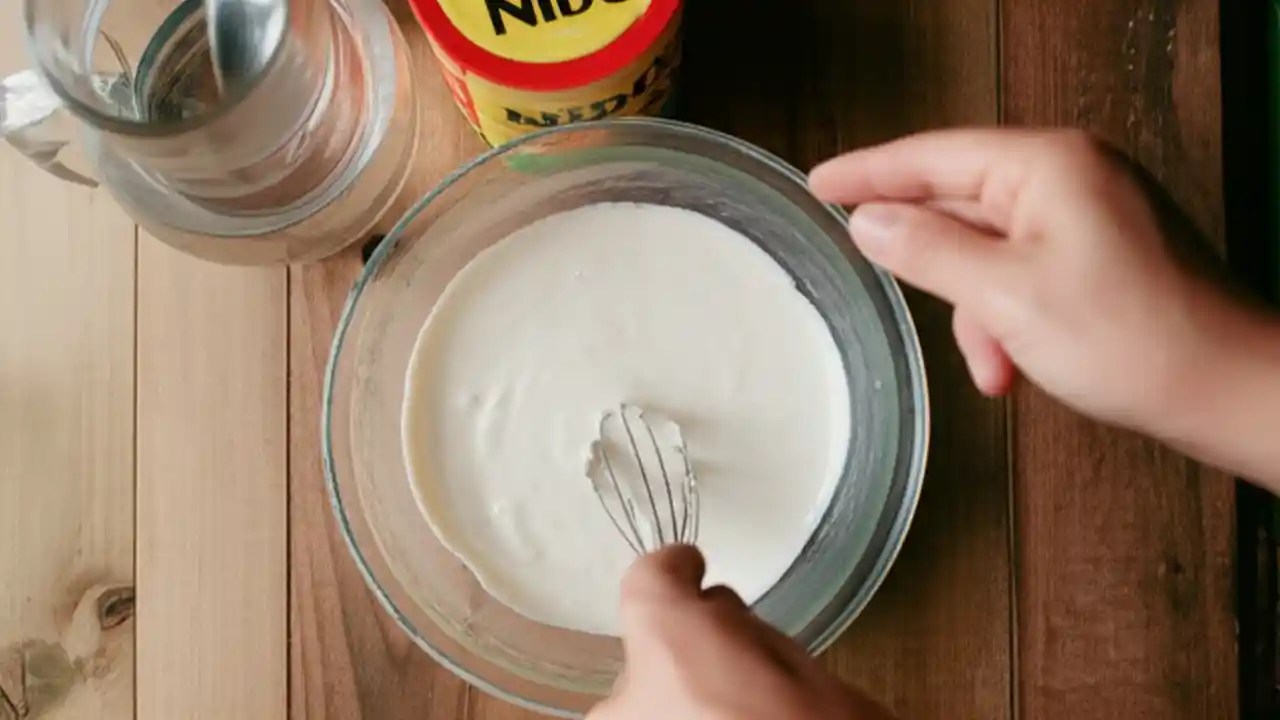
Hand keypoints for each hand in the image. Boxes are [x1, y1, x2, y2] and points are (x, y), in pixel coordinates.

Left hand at [588, 546, 893, 719]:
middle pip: (649, 659)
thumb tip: (718, 615)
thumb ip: (753, 641)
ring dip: (681, 715)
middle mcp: (624, 706)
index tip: (690, 570)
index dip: (673, 574)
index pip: (647, 585)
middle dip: (689, 664)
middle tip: (750, 688)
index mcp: (674, 654)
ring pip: (644, 715)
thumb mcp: (818, 686)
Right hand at [809, 129, 1279, 484]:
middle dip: (931, 264)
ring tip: (989, 364)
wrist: (1227, 390)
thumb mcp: (1006, 295)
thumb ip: (928, 251)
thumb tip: (871, 221)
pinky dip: (1007, 318)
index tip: (822, 183)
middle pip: (961, 201)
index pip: (933, 155)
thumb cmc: (1135, 338)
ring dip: (975, 311)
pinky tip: (1013, 365)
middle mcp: (1070, 177)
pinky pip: (1023, 272)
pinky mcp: (1101, 253)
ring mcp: (1089, 215)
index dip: (870, 172)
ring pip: (990, 249)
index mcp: (1048, 166)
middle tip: (873, 273)